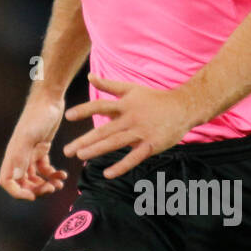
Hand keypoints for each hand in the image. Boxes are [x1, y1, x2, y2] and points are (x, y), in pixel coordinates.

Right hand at [0, 93, 67, 200]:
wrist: (49, 99)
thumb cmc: (38, 115)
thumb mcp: (30, 136)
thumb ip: (22, 156)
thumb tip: (16, 177)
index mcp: (13, 155)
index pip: (7, 181)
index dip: (17, 193)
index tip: (33, 196)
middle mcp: (19, 157)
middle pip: (23, 184)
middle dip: (37, 190)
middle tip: (52, 188)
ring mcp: (30, 153)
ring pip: (35, 178)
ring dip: (46, 185)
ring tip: (59, 184)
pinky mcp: (41, 149)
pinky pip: (44, 169)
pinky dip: (53, 174)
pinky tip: (63, 174)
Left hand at [64, 75, 194, 178]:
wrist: (183, 107)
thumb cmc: (154, 98)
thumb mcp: (131, 89)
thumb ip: (109, 85)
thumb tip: (89, 76)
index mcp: (125, 104)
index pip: (101, 106)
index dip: (84, 110)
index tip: (68, 116)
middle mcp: (131, 118)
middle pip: (104, 130)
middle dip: (84, 140)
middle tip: (67, 150)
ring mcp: (141, 132)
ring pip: (115, 143)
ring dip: (97, 150)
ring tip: (81, 157)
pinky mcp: (151, 145)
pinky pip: (134, 157)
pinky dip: (121, 166)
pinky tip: (107, 173)